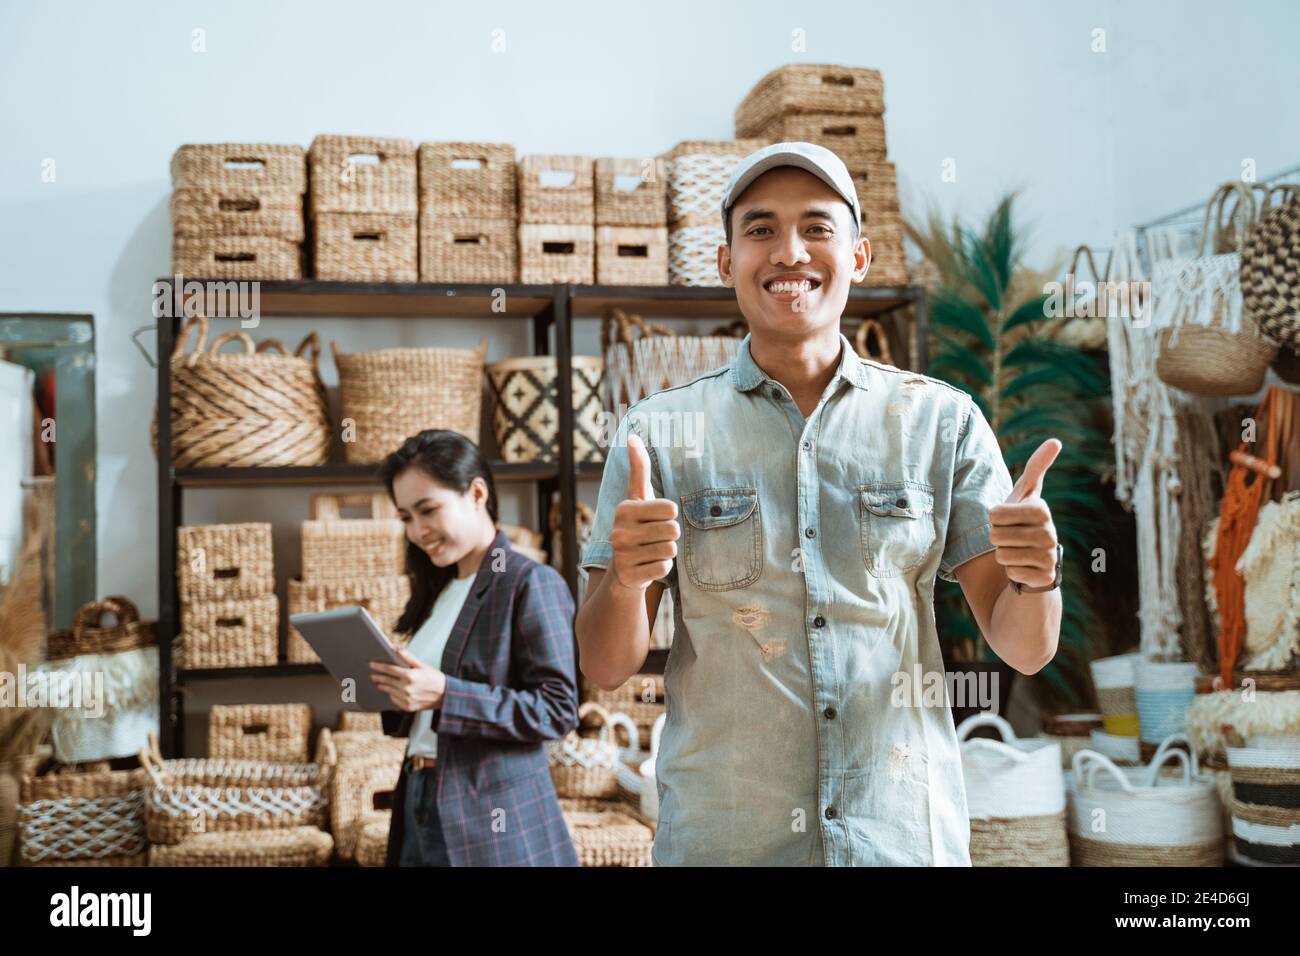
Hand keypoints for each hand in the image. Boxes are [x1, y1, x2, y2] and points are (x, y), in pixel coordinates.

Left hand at [369, 647, 446, 711]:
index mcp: (410, 676)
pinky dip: (391, 694)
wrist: (445, 695)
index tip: (371, 664)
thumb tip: (396, 648)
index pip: (390, 669)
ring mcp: (406, 699)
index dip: (379, 666)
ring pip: (388, 690)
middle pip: (386, 680)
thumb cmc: (434, 678)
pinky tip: (390, 691)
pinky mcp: (407, 706)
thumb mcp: (422, 665)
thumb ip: (408, 657)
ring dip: (382, 686)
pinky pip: (394, 699)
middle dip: (377, 676)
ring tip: (378, 682)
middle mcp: (406, 688)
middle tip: (372, 674)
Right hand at [610, 431, 679, 591]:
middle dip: (669, 534)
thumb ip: (639, 467)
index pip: (671, 509)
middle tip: (654, 537)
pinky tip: (648, 565)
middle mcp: (619, 531)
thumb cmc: (637, 525)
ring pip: (670, 550)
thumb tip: (632, 436)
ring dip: (667, 550)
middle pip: (673, 530)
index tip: (655, 518)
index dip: (669, 515)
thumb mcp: (638, 496)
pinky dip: (662, 567)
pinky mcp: (630, 575)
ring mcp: (623, 555)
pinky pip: (664, 568)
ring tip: (651, 550)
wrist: (622, 568)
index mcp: (624, 508)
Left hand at [988, 439, 1061, 590]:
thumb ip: (1036, 467)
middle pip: (996, 536)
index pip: (995, 514)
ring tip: (1017, 551)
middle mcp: (1050, 534)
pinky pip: (1012, 573)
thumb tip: (1056, 440)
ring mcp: (1049, 558)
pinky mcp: (1046, 578)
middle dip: (997, 537)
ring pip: (1002, 555)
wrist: (1033, 558)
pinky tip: (1023, 567)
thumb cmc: (1023, 521)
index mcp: (1042, 510)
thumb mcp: (1025, 494)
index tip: (1006, 518)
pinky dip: (1012, 571)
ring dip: (1003, 554)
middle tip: (1011, 537)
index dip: (994, 517)